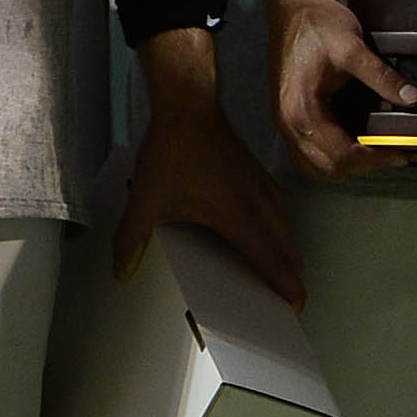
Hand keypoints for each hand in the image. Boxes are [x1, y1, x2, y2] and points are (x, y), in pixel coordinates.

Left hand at [123, 32, 302, 299]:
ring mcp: (264, 189)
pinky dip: (276, 228)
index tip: (293, 309)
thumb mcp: (146, 200)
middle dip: (288, 277)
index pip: (276, 265)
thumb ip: (131, 240)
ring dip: (284, 252)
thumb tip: (122, 271)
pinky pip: (278, 211)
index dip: (290, 291)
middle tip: (274, 298)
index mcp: (241, 221)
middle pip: (289, 252)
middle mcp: (261, 207)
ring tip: (270, 269)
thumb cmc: (172, 154)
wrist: (189, 106)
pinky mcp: (259, 175)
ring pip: (286, 230)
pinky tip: (259, 229)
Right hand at [270, 0, 412, 179]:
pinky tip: (356, 143)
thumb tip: (413, 99)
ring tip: (378, 152)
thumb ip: (382, 76)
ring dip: (348, 165)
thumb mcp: (352, 47)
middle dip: (364, 166)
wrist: (291, 9)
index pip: (340, 155)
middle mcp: (288, 122)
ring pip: (316, 165)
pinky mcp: (291, 117)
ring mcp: (287, 122)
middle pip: (328, 168)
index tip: (402, 152)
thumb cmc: (315, 24)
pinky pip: (310, 151)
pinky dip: (334, 155)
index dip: (374, 159)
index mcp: (300, 110)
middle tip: (395, 153)